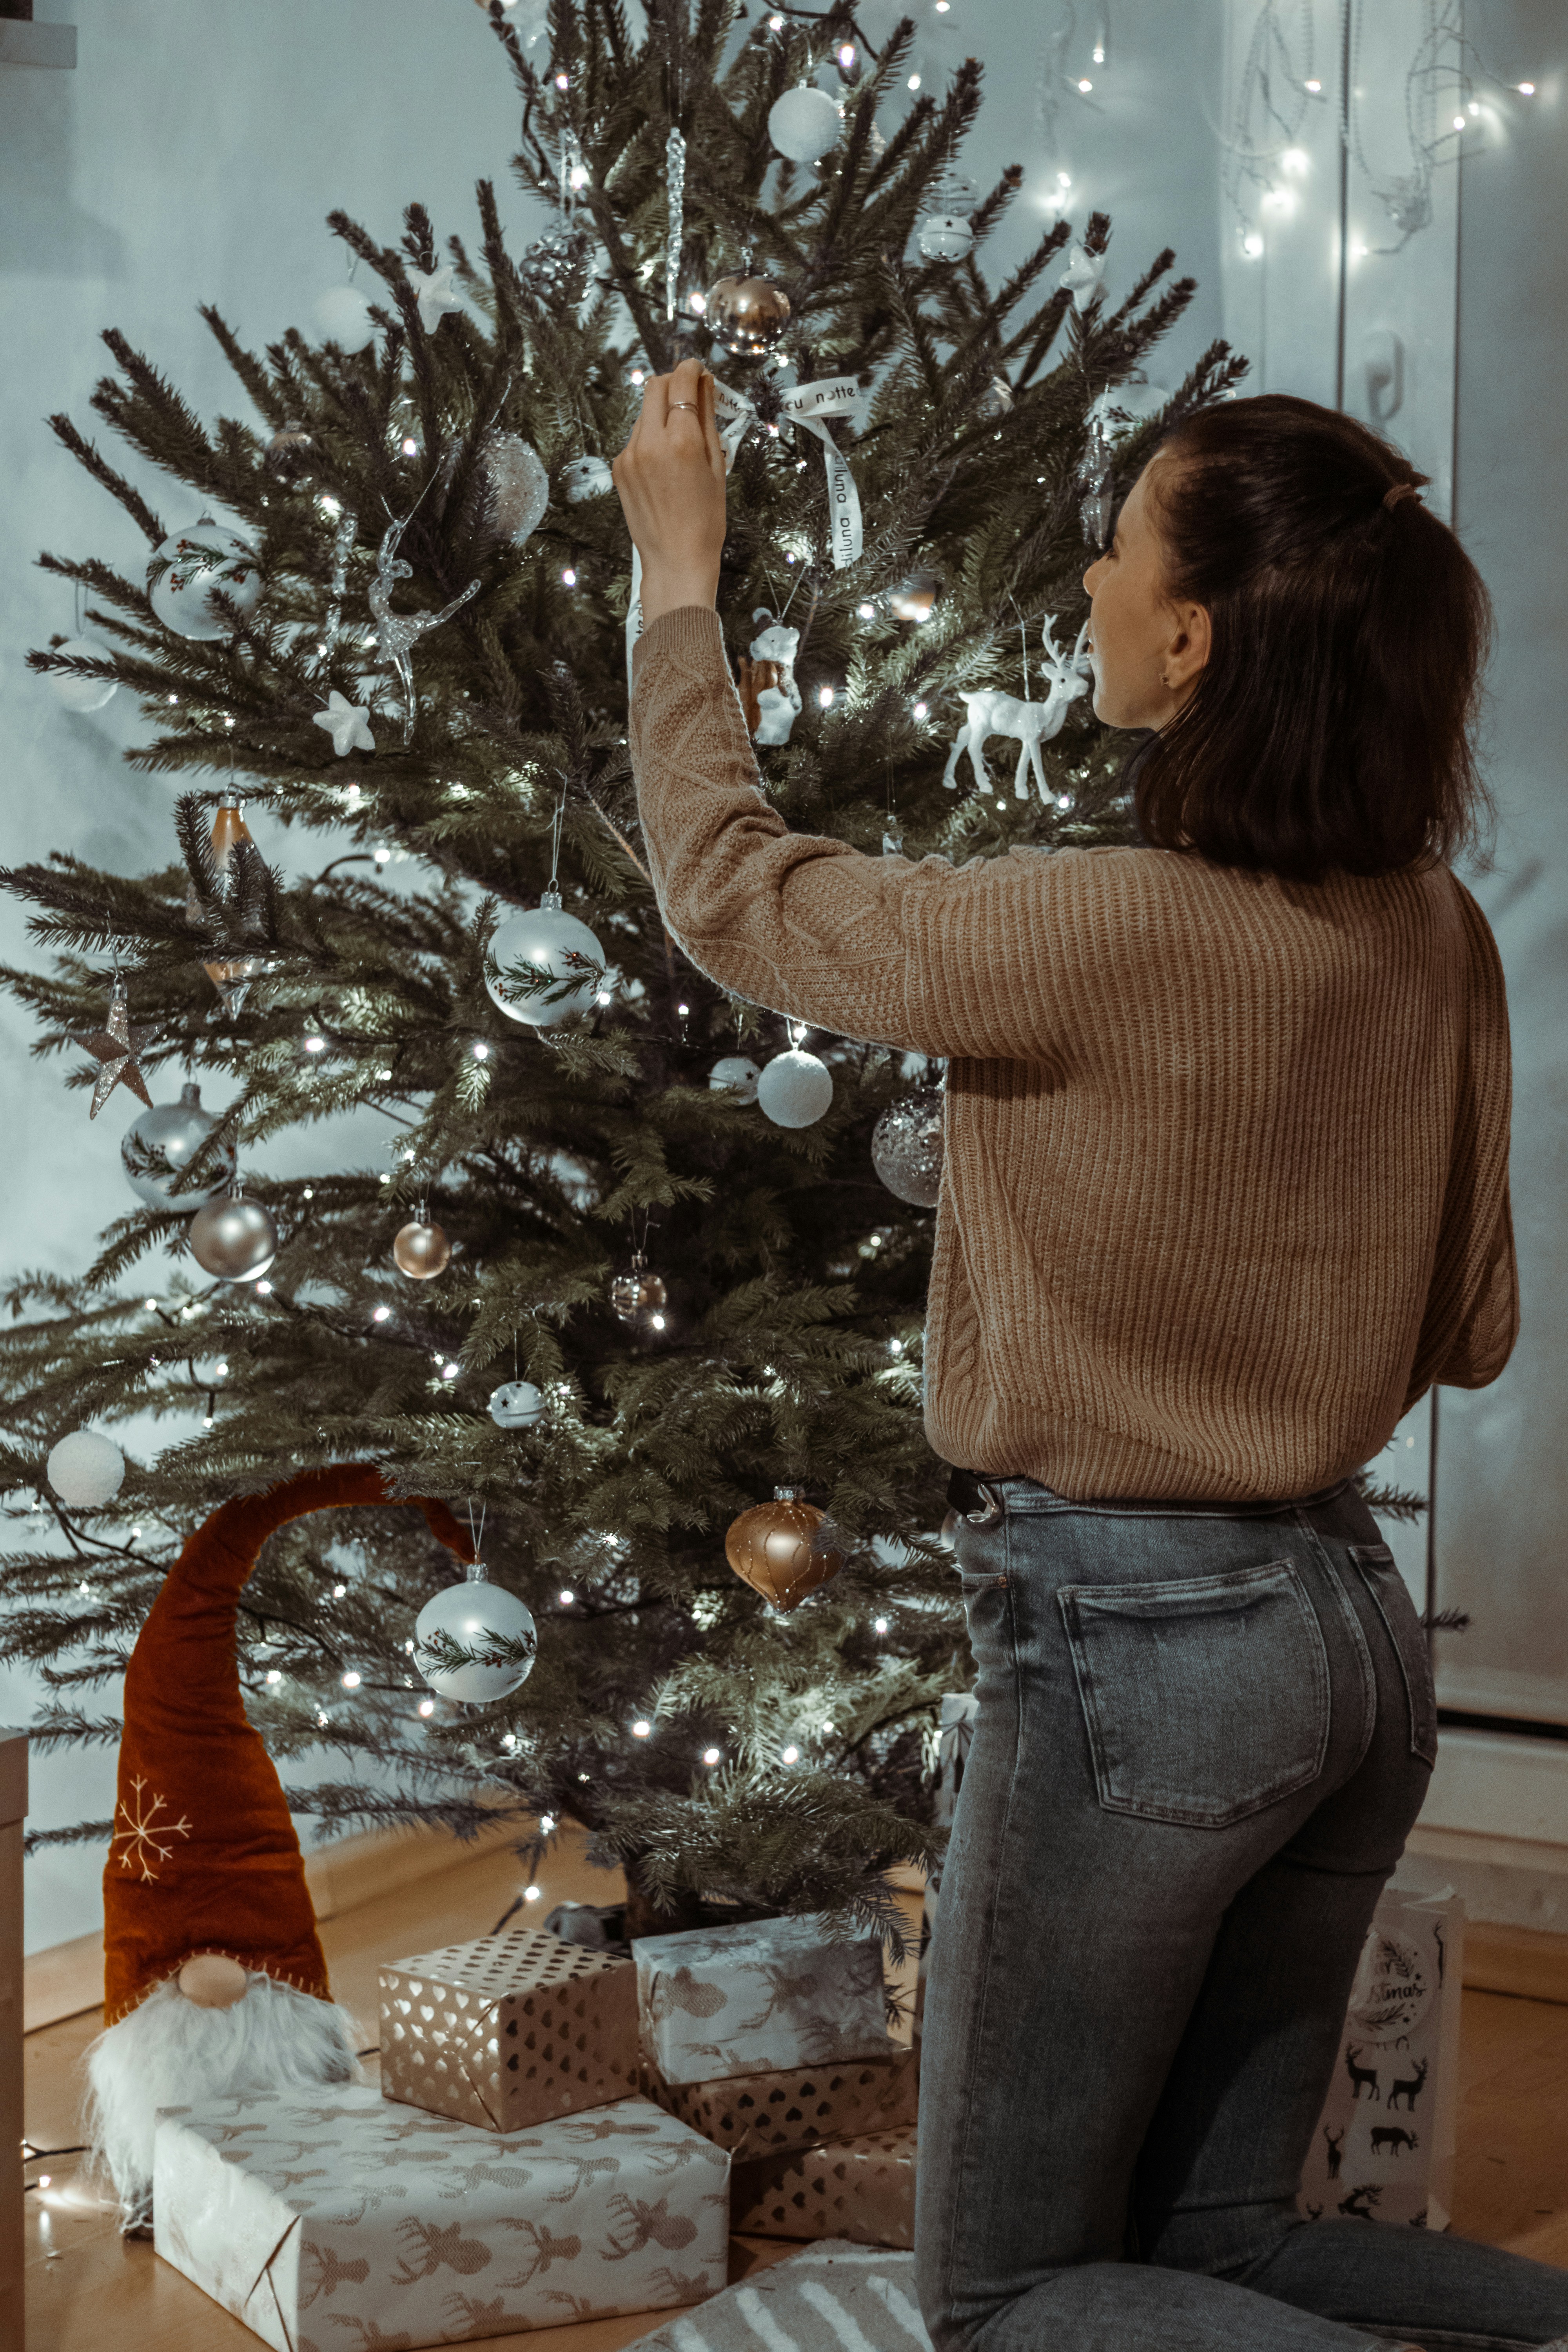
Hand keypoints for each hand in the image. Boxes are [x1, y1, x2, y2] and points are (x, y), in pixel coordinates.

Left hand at [612, 356, 727, 626]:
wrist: (676, 561)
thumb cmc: (705, 521)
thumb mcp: (717, 467)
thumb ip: (708, 419)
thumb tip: (705, 384)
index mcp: (681, 440)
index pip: (680, 382)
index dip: (691, 368)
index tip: (697, 369)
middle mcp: (650, 442)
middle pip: (655, 386)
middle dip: (673, 383)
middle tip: (689, 394)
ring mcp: (630, 455)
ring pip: (644, 412)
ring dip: (662, 412)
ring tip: (681, 438)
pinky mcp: (620, 467)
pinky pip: (636, 437)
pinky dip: (651, 437)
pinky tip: (665, 462)